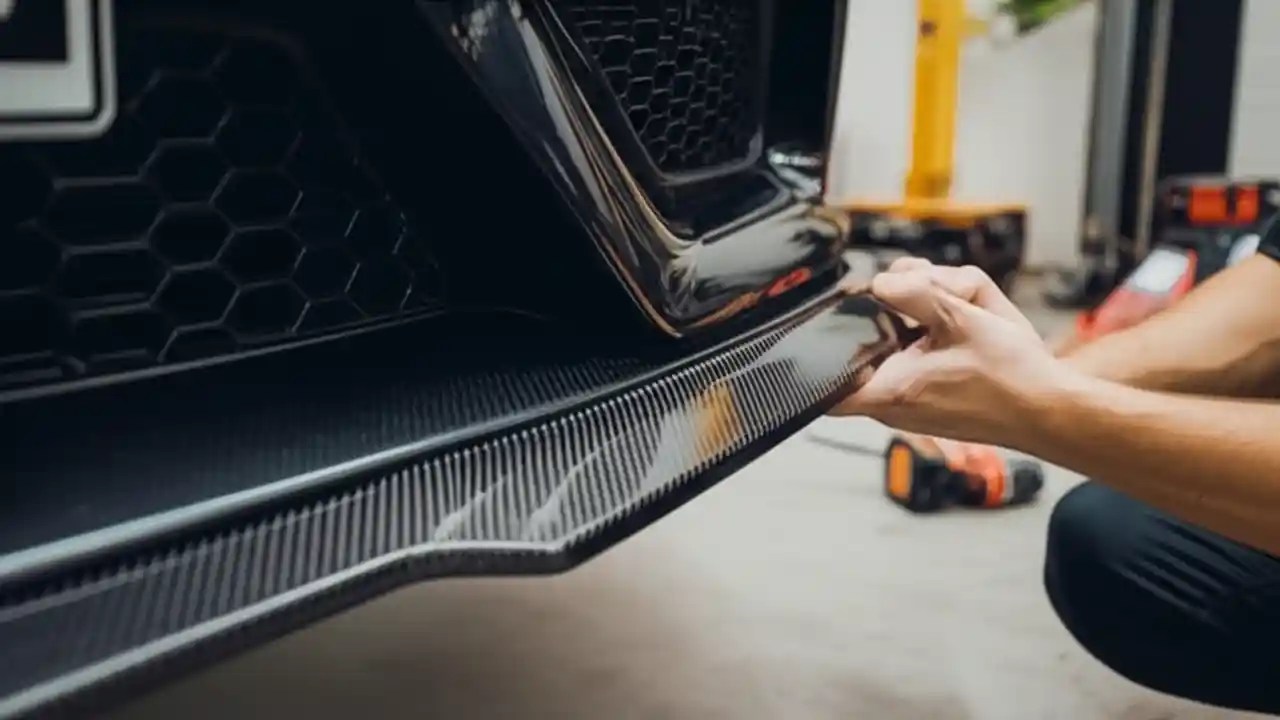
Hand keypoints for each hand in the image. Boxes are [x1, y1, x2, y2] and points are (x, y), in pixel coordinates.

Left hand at [830, 259, 1077, 446]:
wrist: (1049, 412)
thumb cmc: (1012, 375)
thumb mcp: (965, 317)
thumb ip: (916, 293)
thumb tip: (881, 282)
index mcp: (891, 388)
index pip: (825, 381)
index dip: (822, 347)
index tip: (838, 315)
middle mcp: (891, 405)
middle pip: (864, 345)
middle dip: (889, 309)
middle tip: (924, 286)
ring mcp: (907, 407)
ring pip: (890, 349)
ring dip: (915, 319)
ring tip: (957, 305)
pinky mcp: (926, 403)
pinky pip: (910, 362)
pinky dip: (927, 339)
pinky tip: (956, 327)